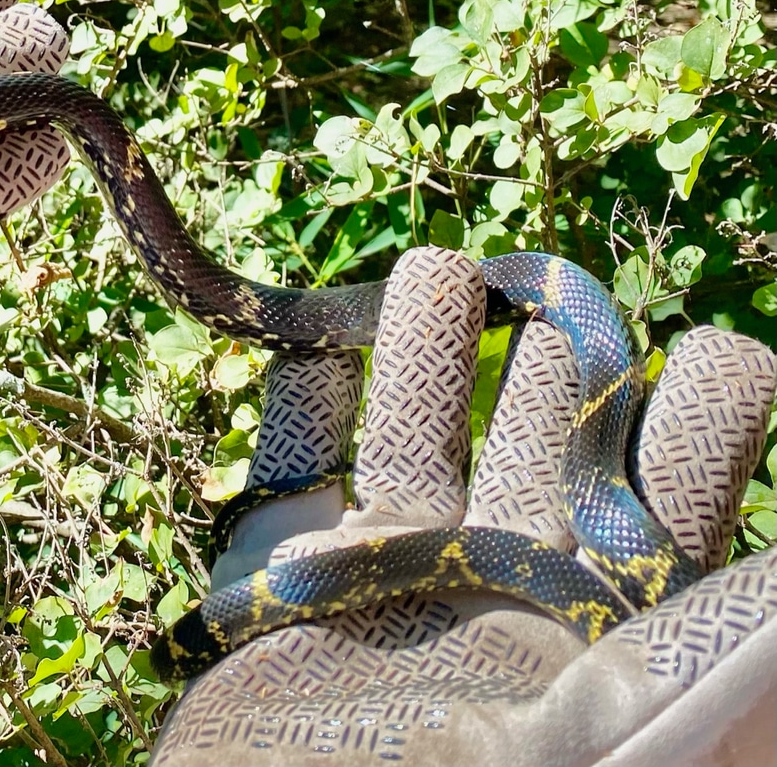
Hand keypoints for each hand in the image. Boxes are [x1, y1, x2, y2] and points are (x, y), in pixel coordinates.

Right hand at [153, 248, 776, 766]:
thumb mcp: (617, 744)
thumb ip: (710, 664)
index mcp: (597, 628)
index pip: (669, 490)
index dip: (702, 414)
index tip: (708, 357)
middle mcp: (498, 587)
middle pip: (541, 440)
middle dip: (559, 353)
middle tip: (555, 281)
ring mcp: (386, 576)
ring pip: (414, 434)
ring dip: (426, 348)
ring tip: (441, 269)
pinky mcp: (277, 582)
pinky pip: (291, 474)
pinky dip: (298, 406)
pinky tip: (312, 347)